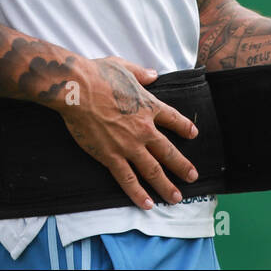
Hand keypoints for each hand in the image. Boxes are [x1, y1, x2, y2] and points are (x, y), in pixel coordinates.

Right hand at [57, 57, 198, 210]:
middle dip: (182, 166)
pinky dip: (138, 193)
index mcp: (148, 105)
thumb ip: (141, 73)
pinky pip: (128, 179)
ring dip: (166, 185)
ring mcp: (129, 145)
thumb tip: (153, 74)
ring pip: (153, 170)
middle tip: (192, 177)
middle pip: (168, 151)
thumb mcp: (124, 67)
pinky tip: (148, 204)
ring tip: (176, 198)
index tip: (193, 134)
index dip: (185, 127)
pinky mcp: (111, 156)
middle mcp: (144, 128)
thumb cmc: (98, 74)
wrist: (78, 89)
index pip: (173, 119)